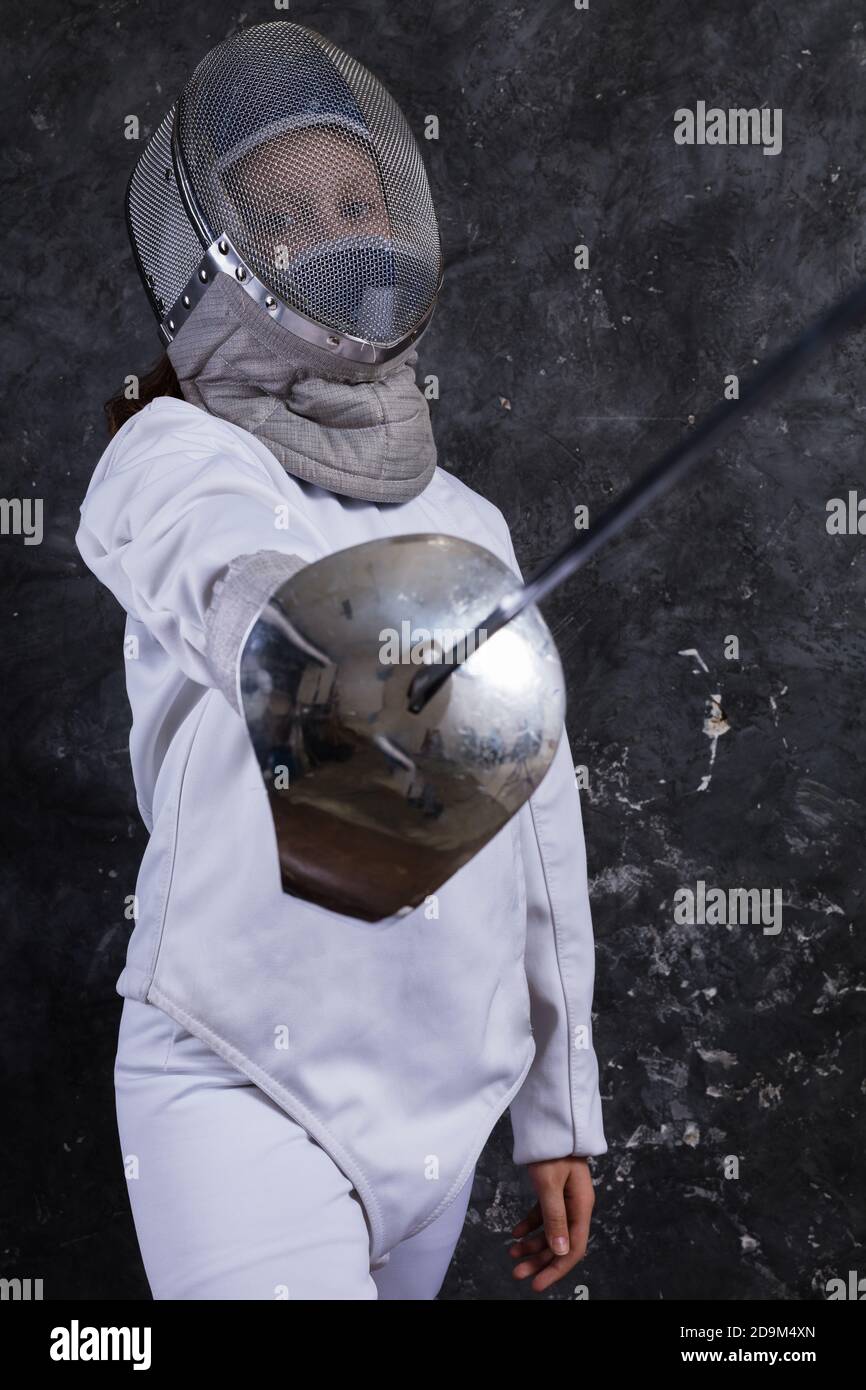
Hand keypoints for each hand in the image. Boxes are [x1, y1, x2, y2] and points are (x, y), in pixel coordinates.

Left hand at [509, 1155, 595, 1292]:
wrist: (551, 1122)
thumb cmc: (552, 1149)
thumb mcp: (550, 1185)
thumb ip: (555, 1218)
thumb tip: (559, 1252)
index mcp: (582, 1205)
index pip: (573, 1247)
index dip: (555, 1269)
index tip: (538, 1284)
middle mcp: (576, 1205)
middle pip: (560, 1242)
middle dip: (539, 1260)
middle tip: (518, 1273)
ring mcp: (566, 1198)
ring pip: (550, 1230)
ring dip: (532, 1245)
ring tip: (512, 1255)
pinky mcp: (554, 1191)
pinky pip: (543, 1215)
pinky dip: (529, 1225)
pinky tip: (514, 1233)